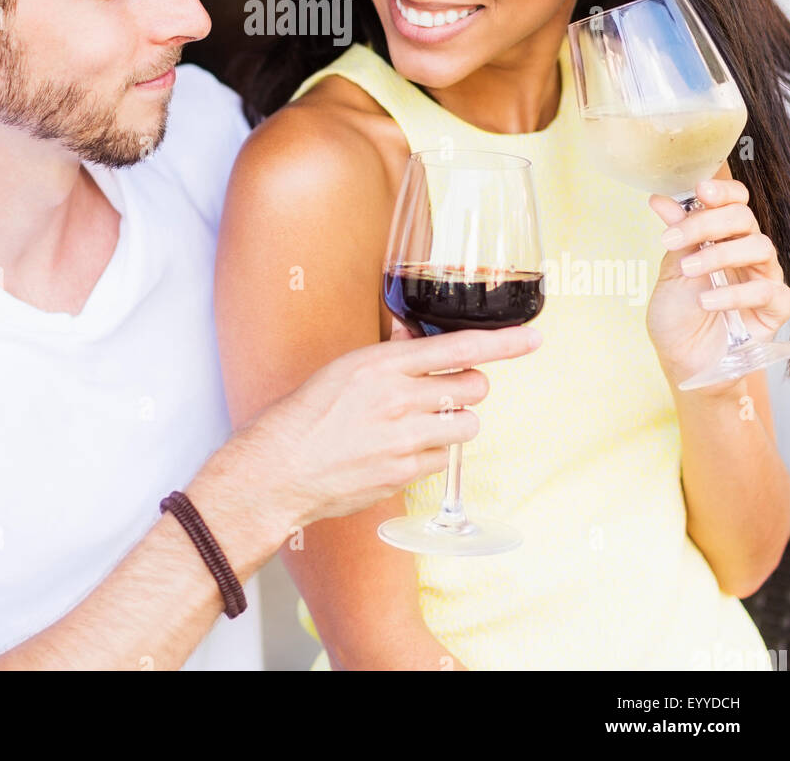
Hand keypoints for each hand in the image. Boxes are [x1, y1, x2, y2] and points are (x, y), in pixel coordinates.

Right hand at [242, 322, 542, 528]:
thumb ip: (389, 356)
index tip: (532, 339)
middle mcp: (399, 398)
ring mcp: (404, 439)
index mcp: (383, 363)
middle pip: (473, 388)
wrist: (280, 467)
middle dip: (468, 389)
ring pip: (466, 426)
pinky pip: (444, 460)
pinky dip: (433, 454)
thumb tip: (417, 343)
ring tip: (422, 424)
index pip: (459, 346)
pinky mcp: (405, 473)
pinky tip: (403, 450)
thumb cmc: (306, 414)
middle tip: (446, 393)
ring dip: (454, 424)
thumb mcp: (345, 368)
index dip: (503, 343)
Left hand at [647, 177, 789, 387]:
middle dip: (709, 223)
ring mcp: (763, 279)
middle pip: (745, 219)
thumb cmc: (678, 314)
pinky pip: (767, 290)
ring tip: (689, 271)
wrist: (683, 360)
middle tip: (676, 239)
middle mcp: (745, 253)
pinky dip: (735, 293)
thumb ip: (676, 235)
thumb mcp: (671, 270)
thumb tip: (660, 199)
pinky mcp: (774, 309)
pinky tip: (707, 300)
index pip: (735, 202)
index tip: (700, 190)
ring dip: (720, 255)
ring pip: (760, 248)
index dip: (724, 191)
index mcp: (722, 237)